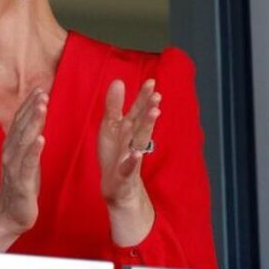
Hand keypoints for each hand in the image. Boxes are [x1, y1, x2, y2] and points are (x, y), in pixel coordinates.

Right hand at [0, 88, 47, 235]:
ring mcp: (14, 168)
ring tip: (42, 107)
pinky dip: (33, 151)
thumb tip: (36, 121)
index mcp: (12, 148)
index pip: (20, 122)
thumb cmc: (21, 186)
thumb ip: (28, 141)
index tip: (40, 88)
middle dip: (32, 108)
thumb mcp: (25, 160)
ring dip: (32, 123)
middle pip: (21, 127)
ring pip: (24, 141)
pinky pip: (28, 164)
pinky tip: (41, 139)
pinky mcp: (21, 183)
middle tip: (42, 92)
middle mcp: (10, 154)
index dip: (29, 105)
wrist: (9, 215)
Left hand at [99, 79, 158, 245]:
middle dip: (148, 109)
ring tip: (154, 114)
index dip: (143, 97)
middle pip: (141, 124)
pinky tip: (136, 153)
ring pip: (139, 142)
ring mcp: (130, 157)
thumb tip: (118, 81)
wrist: (116, 187)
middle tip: (157, 95)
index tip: (152, 82)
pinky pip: (129, 167)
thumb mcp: (111, 128)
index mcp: (128, 130)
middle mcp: (133, 141)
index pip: (137, 111)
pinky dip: (133, 160)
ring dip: (147, 128)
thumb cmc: (115, 154)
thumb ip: (114, 106)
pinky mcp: (124, 174)